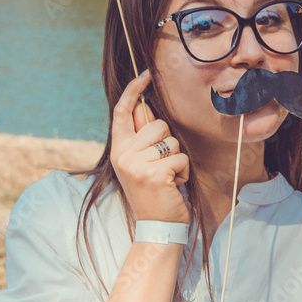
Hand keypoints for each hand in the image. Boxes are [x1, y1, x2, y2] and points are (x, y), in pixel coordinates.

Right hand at [110, 70, 190, 223]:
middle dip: (168, 142)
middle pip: (156, 124)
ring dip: (177, 159)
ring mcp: (136, 164)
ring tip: (168, 178)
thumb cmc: (154, 192)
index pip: (121, 112)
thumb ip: (142, 138)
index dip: (133, 91)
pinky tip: (174, 186)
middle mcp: (122, 155)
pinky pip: (181, 158)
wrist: (156, 227)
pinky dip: (184, 172)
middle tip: (162, 167)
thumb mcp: (141, 163)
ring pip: (171, 141)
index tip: (146, 74)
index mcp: (118, 150)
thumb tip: (147, 109)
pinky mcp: (155, 173)